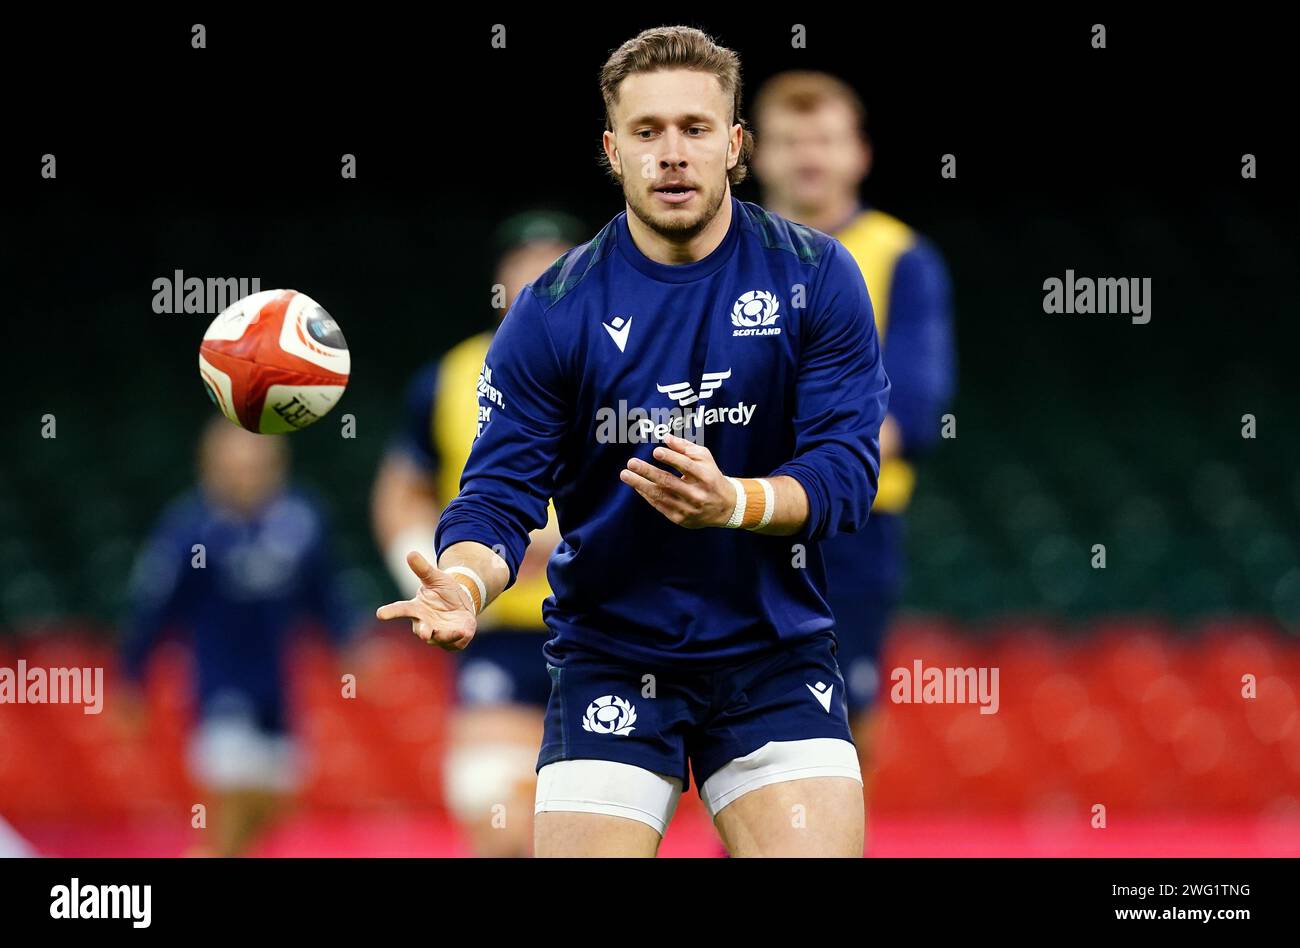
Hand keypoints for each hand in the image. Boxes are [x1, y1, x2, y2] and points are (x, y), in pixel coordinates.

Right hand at [375, 551, 477, 650]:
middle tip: (425, 633)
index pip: (401, 610)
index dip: (390, 612)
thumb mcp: (435, 577)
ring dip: (445, 635)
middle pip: (420, 630)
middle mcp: (425, 623)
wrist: (462, 602)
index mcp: (416, 608)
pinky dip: (459, 638)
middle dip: (423, 632)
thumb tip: (410, 553)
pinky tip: (464, 631)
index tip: (380, 614)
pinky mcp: (453, 641)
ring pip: (439, 638)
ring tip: (454, 630)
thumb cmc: (444, 590)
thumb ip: (422, 568)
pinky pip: (454, 643)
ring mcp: (438, 633)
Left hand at [620, 433, 734, 528]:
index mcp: (706, 476)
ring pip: (661, 495)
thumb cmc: (711, 476)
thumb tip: (666, 437)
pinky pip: (659, 505)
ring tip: (625, 475)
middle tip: (631, 463)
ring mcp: (688, 508)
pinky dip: (646, 494)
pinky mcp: (680, 519)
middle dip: (648, 472)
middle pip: (669, 482)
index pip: (687, 466)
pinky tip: (636, 485)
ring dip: (640, 484)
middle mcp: (697, 494)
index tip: (655, 451)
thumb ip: (685, 447)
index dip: (671, 458)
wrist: (725, 507)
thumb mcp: (704, 458)